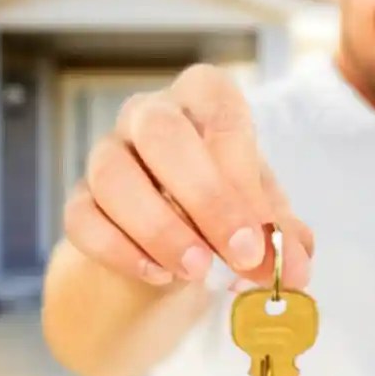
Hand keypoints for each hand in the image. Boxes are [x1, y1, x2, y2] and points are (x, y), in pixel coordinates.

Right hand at [63, 64, 313, 288]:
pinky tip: (158, 275)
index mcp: (202, 100)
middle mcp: (149, 116)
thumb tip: (294, 268)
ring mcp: (106, 154)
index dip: (241, 170)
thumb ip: (282, 238)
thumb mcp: (263, 217)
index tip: (261, 235)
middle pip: (160, 131)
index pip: (218, 107)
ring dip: (160, 229)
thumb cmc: (225, 209)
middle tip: (240, 256)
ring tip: (198, 271)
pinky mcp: (80, 200)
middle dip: (205, 197)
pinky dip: (121, 251)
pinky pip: (83, 219)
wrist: (173, 245)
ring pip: (112, 175)